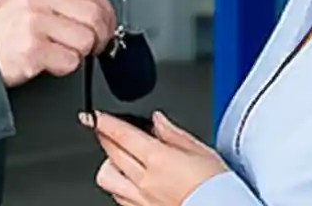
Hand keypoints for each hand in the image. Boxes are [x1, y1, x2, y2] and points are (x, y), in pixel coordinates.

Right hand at [0, 0, 117, 86]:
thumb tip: (97, 10)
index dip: (105, 12)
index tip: (105, 26)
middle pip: (94, 14)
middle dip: (100, 36)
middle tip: (92, 46)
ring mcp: (34, 22)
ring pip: (85, 39)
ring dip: (79, 53)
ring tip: (59, 52)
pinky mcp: (33, 49)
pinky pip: (70, 61)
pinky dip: (63, 67)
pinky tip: (47, 63)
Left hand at [85, 110, 228, 205]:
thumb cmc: (218, 188)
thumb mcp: (202, 152)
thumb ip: (174, 134)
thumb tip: (158, 120)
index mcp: (159, 159)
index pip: (121, 135)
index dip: (104, 122)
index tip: (93, 116)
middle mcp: (145, 181)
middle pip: (111, 153)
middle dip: (104, 137)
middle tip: (104, 128)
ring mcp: (141, 200)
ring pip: (107, 178)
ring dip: (109, 164)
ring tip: (118, 157)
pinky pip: (118, 198)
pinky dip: (119, 186)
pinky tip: (129, 181)